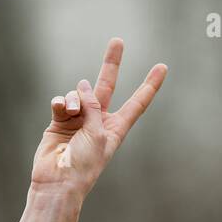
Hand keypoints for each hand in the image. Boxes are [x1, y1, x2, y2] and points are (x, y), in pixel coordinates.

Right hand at [30, 38, 167, 198]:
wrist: (59, 180)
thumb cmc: (85, 164)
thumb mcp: (98, 133)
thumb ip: (93, 106)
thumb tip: (82, 85)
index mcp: (117, 128)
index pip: (138, 102)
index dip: (150, 85)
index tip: (163, 67)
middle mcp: (99, 120)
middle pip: (108, 85)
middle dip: (111, 63)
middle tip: (118, 41)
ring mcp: (79, 119)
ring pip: (79, 92)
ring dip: (75, 99)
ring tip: (72, 113)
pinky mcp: (60, 120)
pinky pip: (62, 100)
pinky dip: (61, 102)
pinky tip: (60, 110)